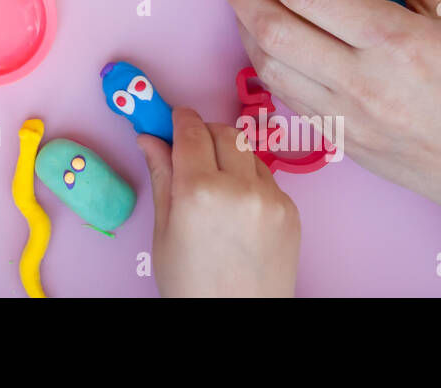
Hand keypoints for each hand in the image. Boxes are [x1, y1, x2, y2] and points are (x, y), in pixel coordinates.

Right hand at [138, 109, 299, 296]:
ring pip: (247, 151)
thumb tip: (149, 138)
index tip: (172, 119)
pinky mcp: (290, 210)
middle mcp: (240, 188)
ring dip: (229, 154)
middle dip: (204, 132)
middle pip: (224, 131)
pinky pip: (266, 178)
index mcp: (199, 191)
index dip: (179, 119)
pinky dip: (249, 179)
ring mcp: (271, 198)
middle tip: (189, 148)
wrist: (237, 321)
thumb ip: (162, 176)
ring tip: (214, 183)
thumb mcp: (164, 231)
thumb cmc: (192, 285)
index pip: (191, 131)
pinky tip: (236, 207)